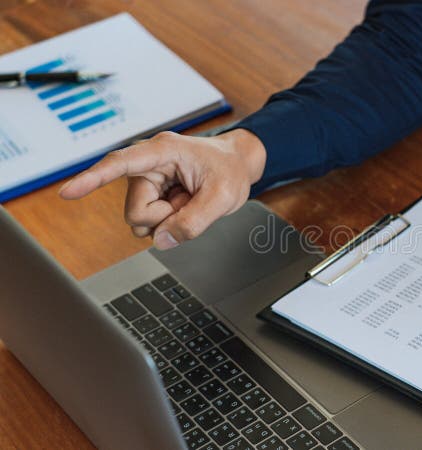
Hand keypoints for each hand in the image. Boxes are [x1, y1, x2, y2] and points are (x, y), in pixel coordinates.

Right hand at [59, 129, 266, 249]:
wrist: (239, 163)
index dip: (93, 179)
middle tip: (190, 204)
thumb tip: (161, 240)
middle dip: (163, 218)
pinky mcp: (151, 192)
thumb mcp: (223, 198)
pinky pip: (150, 220)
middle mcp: (149, 163)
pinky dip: (169, 219)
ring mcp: (149, 179)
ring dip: (166, 219)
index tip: (67, 192)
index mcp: (163, 151)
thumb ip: (194, 222)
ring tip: (189, 201)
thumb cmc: (231, 169)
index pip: (120, 164)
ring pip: (140, 218)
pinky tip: (184, 204)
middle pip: (135, 210)